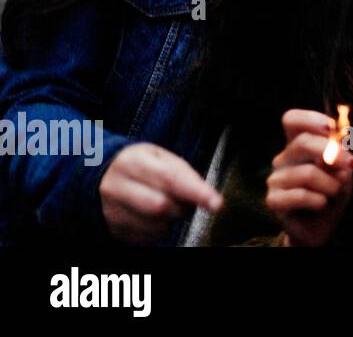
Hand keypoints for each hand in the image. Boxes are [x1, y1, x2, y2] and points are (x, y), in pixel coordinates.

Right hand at [100, 142, 222, 243]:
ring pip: (155, 224)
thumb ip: (182, 172)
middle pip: (161, 206)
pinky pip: (147, 237)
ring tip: (166, 204)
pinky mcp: (111, 229)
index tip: (216, 203)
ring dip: (171, 219)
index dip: (196, 192)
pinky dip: (160, 229)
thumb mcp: (157, 157)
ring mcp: (110, 210)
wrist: (95, 178)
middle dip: (182, 206)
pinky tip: (153, 216)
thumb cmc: (136, 166)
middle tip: (184, 199)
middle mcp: (116, 187)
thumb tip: (204, 194)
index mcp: (132, 162)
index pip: (169, 178)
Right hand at [265, 109, 352, 246]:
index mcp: (298, 145)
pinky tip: (323, 205)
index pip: (292, 120)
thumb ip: (338, 157)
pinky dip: (320, 201)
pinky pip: (300, 195)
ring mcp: (275, 179)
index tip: (331, 128)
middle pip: (302, 142)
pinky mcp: (273, 200)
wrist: (322, 226)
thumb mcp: (342, 171)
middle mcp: (284, 158)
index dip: (310, 118)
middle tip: (352, 165)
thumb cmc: (332, 192)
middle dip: (332, 152)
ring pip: (307, 173)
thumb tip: (332, 153)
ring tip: (335, 193)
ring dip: (331, 185)